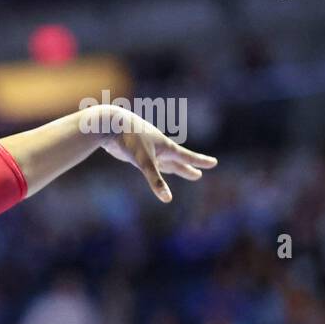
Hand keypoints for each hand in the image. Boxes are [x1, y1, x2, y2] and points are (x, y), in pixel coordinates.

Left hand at [97, 106, 217, 202]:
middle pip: (177, 161)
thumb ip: (156, 181)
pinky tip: (153, 162)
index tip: (214, 163)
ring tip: (180, 168)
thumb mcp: (145, 162)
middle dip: (187, 169)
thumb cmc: (130, 140)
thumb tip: (167, 199)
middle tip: (198, 175)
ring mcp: (147, 149)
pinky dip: (155, 164)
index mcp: (166, 148)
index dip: (200, 162)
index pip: (188, 157)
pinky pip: (149, 160)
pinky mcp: (134, 151)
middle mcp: (158, 148)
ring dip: (173, 166)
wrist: (110, 124)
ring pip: (163, 160)